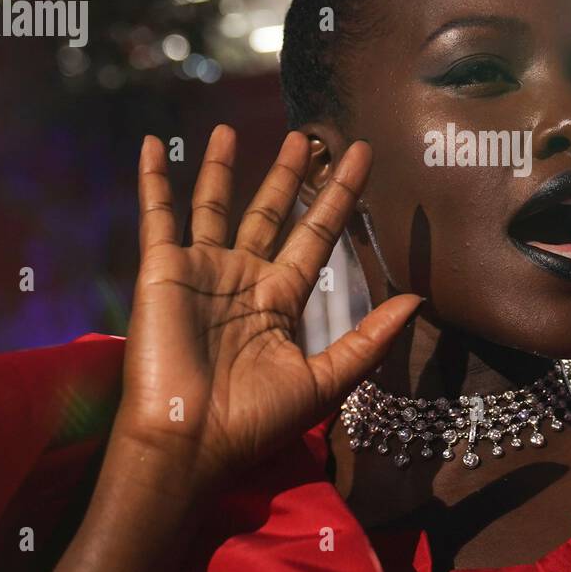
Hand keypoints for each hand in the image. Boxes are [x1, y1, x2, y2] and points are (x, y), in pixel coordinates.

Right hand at [115, 125, 421, 494]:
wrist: (187, 443)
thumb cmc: (253, 421)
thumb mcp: (324, 381)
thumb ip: (369, 339)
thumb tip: (417, 301)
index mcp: (281, 300)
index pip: (317, 234)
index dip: (339, 195)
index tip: (360, 156)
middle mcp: (244, 279)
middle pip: (270, 212)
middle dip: (288, 174)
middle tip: (307, 135)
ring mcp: (201, 272)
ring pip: (214, 205)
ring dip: (220, 168)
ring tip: (229, 128)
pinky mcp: (162, 270)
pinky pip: (157, 216)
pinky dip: (153, 181)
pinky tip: (153, 145)